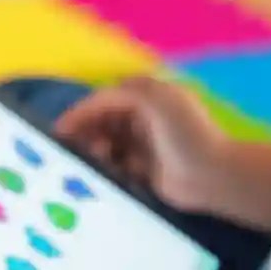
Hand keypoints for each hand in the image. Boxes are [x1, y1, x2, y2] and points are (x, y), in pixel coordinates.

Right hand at [54, 76, 229, 211]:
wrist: (212, 175)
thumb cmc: (185, 133)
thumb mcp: (155, 99)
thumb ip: (121, 92)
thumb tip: (93, 102)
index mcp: (147, 97)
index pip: (104, 101)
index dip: (81, 113)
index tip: (58, 132)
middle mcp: (145, 118)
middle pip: (103, 122)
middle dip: (85, 133)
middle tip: (70, 151)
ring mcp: (145, 145)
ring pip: (106, 145)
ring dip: (94, 152)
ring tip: (91, 163)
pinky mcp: (145, 170)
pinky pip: (115, 167)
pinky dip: (105, 169)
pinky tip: (100, 176)